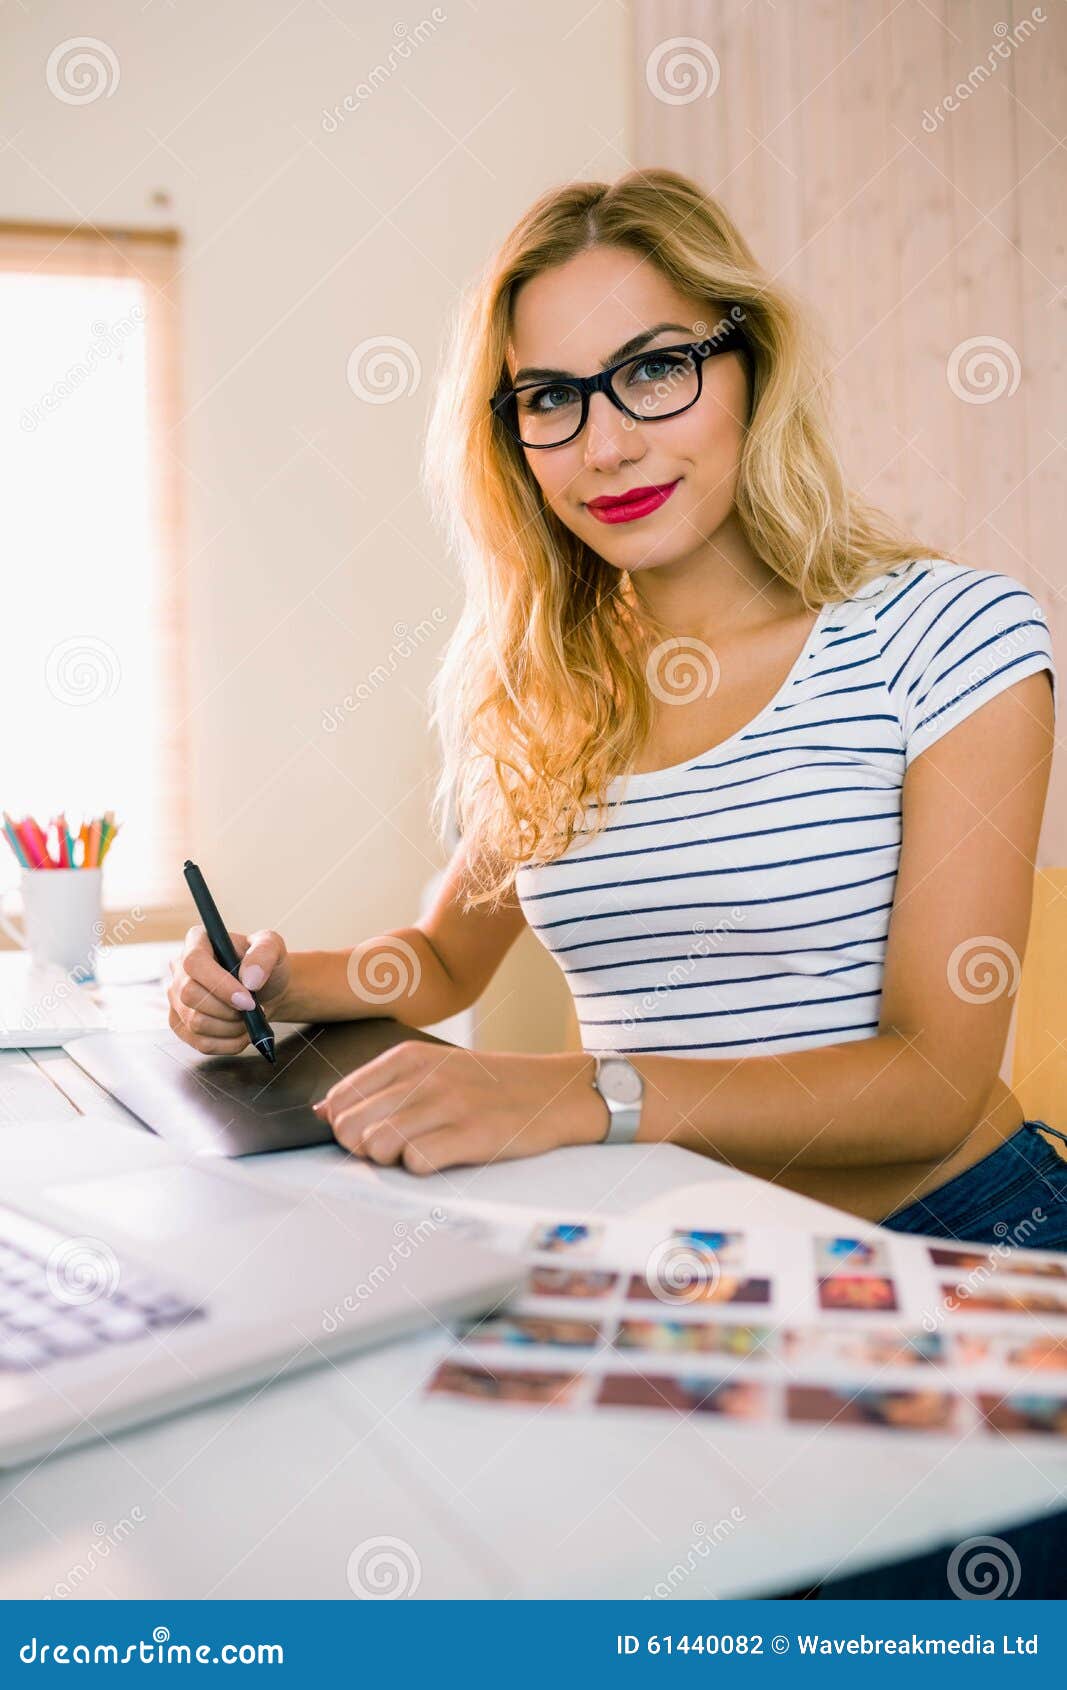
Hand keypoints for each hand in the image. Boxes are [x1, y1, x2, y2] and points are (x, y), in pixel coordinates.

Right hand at [167, 924, 290, 1053]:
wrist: (265, 991)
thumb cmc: (264, 965)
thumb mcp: (273, 947)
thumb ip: (264, 953)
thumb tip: (249, 979)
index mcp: (198, 942)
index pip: (194, 963)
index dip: (220, 985)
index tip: (247, 1000)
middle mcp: (180, 969)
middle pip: (189, 996)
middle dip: (227, 1010)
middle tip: (253, 1009)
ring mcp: (176, 999)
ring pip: (195, 1023)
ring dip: (231, 1028)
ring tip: (250, 1019)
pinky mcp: (182, 1025)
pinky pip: (200, 1043)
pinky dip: (229, 1043)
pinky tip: (243, 1033)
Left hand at [311, 1043, 607, 1173]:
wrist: (554, 1092)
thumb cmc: (487, 1086)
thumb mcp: (432, 1069)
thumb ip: (378, 1087)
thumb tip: (324, 1112)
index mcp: (408, 1058)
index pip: (338, 1100)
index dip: (345, 1127)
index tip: (369, 1133)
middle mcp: (424, 1077)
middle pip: (352, 1128)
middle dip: (363, 1149)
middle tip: (394, 1149)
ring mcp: (450, 1104)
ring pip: (379, 1146)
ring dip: (390, 1161)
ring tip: (418, 1152)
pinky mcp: (473, 1134)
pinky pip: (417, 1162)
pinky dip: (421, 1168)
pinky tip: (442, 1157)